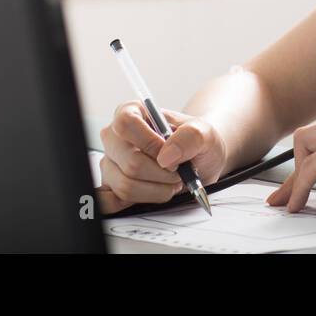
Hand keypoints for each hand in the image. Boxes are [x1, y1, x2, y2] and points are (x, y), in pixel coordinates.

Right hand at [95, 101, 228, 215]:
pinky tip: (152, 195)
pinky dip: (136, 203)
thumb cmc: (196, 141)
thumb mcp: (204, 133)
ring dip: (156, 191)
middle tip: (178, 173)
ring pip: (125, 186)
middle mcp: (115, 138)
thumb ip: (190, 137)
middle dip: (162, 174)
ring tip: (170, 182)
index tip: (171, 157)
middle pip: (130, 162)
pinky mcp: (112, 187)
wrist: (199, 159)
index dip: (150, 143)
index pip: (126, 124)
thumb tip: (166, 156)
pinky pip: (111, 203)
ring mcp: (111, 163)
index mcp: (132, 113)